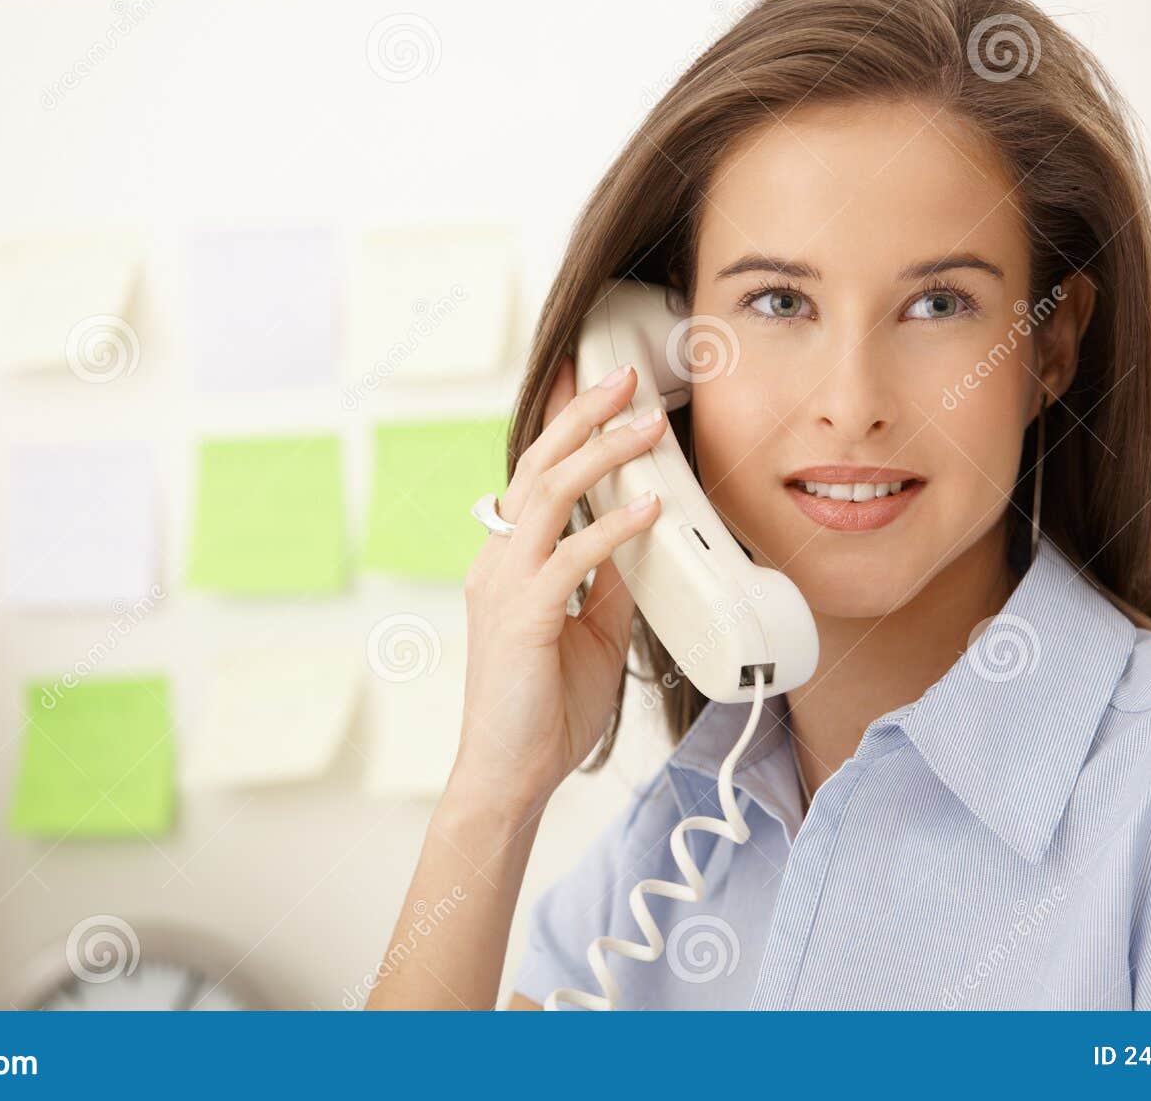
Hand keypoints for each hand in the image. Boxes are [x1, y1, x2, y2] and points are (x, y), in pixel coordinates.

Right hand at [450, 354, 667, 814]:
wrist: (510, 775)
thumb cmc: (544, 707)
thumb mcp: (593, 628)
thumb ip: (609, 576)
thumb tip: (641, 529)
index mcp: (511, 561)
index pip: (533, 474)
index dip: (560, 422)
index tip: (589, 376)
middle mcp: (499, 561)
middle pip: (537, 466)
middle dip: (582, 415)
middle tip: (624, 375)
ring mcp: (505, 585)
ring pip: (549, 495)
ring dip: (604, 453)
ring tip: (647, 425)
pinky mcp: (522, 616)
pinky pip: (572, 557)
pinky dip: (614, 527)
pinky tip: (651, 509)